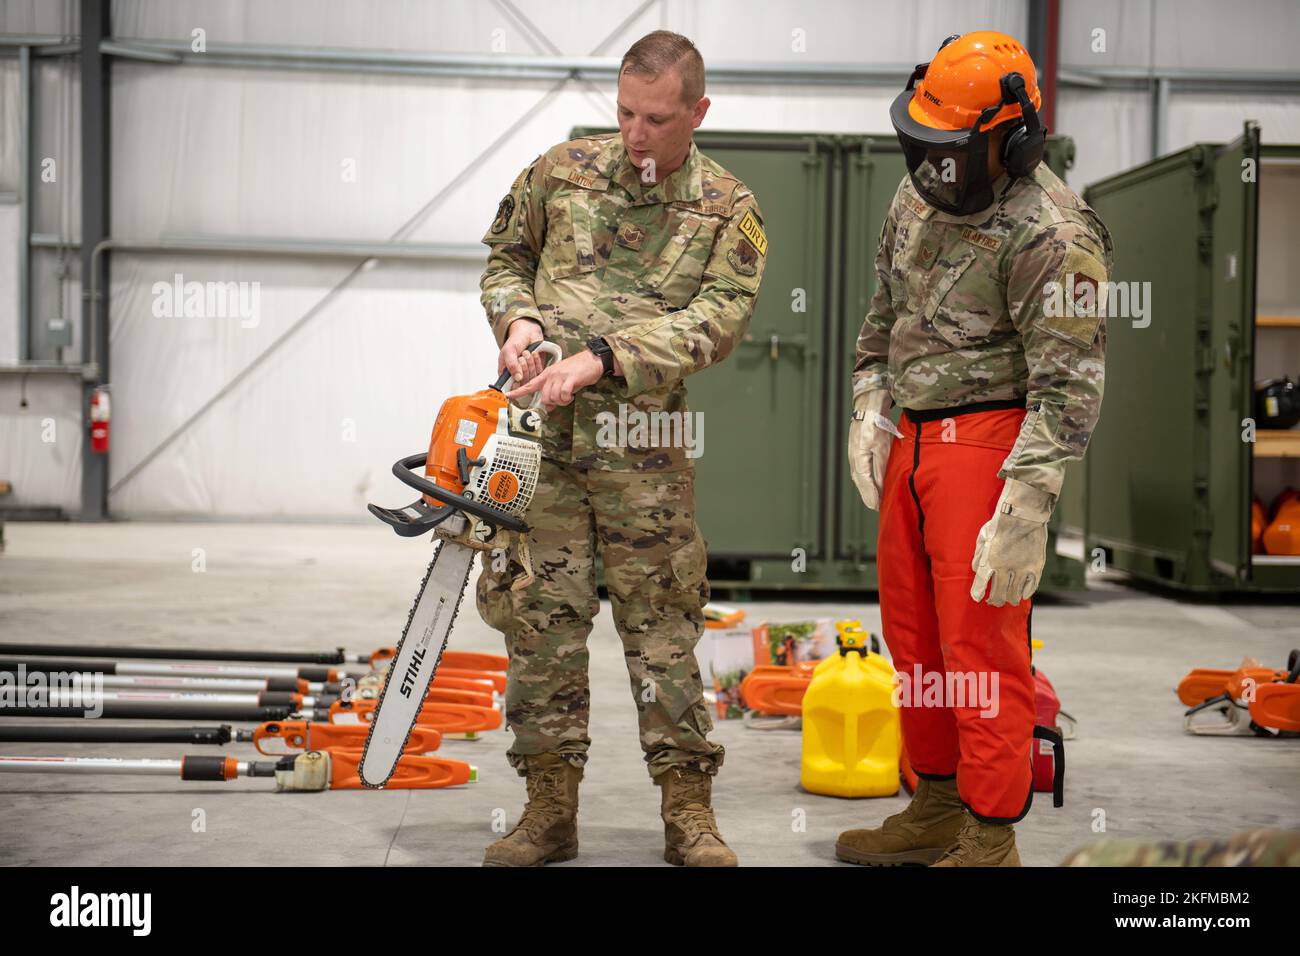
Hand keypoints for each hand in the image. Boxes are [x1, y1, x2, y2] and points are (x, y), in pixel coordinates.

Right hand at [498, 318, 544, 385]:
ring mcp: (527, 373)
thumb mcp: (509, 351)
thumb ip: (511, 365)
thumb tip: (518, 378)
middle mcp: (516, 375)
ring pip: (531, 377)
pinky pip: (539, 372)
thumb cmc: (516, 341)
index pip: (510, 386)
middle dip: (524, 368)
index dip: (515, 382)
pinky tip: (534, 353)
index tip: (518, 374)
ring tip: (527, 353)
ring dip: (530, 363)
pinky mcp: (537, 369)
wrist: (528, 332)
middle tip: (522, 356)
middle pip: (522, 382)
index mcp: (506, 373)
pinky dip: (537, 362)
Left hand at [507, 349, 603, 410]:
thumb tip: (550, 406)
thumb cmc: (579, 370)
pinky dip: (568, 398)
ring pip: (553, 397)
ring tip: (568, 396)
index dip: (518, 391)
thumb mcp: (563, 380)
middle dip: (553, 403)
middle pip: (544, 397)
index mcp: (547, 374)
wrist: (592, 359)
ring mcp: (560, 376)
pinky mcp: (570, 378)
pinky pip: (564, 394)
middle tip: (562, 400)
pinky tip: (572, 394)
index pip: (530, 384)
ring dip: (562, 401)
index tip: (508, 395)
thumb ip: (554, 391)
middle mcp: (551, 374)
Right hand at [847, 389, 893, 510]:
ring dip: (867, 487)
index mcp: (858, 458)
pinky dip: (866, 477)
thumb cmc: (876, 423)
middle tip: (876, 506)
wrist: (869, 404)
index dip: (871, 496)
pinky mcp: (858, 448)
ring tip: (875, 497)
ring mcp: (854, 452)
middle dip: (868, 495)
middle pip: (860, 481)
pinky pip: (861, 468)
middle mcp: (854, 457)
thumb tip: (881, 485)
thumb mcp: (882, 446)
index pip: (864, 483)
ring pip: (860, 475)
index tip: (877, 507)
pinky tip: (872, 479)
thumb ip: (881, 466)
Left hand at [969, 478, 1055, 606]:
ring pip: (1015, 594)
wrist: (1023, 514)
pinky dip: (1026, 593)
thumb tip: (975, 568)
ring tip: (1009, 600)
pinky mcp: (1036, 566)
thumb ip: (979, 554)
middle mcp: (1004, 568)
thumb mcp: (983, 536)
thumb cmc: (1001, 523)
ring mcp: (1022, 568)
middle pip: (999, 594)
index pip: (981, 584)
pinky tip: (1023, 595)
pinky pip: (1031, 587)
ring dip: (1010, 599)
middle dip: (995, 601)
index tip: (978, 598)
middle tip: (994, 602)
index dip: (978, 593)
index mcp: (989, 560)